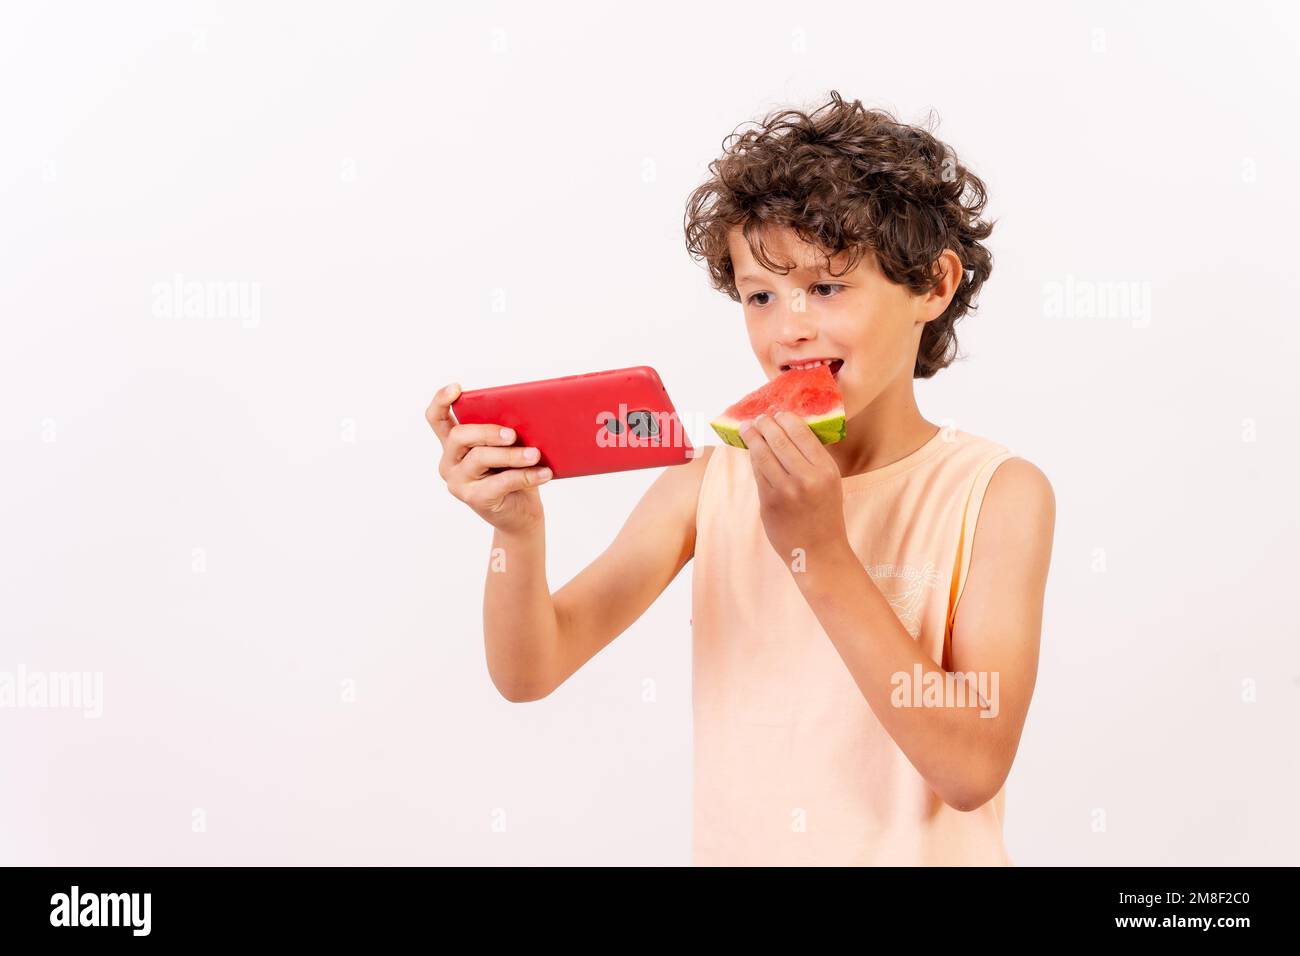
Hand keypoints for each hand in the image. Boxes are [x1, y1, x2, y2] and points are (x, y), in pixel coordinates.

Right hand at [427, 382, 552, 534]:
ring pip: (480, 457)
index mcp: (455, 444)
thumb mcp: (508, 448)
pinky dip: (525, 475)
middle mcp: (450, 461)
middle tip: (513, 434)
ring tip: (535, 454)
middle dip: (486, 431)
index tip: (457, 388)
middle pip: (459, 436)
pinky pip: (501, 482)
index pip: (437, 419)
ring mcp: (458, 481)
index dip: (441, 401)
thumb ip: (505, 432)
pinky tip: (544, 473)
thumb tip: (527, 414)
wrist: (521, 513)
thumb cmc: (515, 473)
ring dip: (511, 454)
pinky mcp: (474, 499)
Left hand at [740, 411, 849, 569]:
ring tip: (746, 428)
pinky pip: (757, 473)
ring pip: (763, 455)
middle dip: (765, 424)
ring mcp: (785, 490)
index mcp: (826, 469)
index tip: (778, 413)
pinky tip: (751, 451)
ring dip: (752, 438)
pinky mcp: (768, 502)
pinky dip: (753, 459)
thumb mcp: (830, 482)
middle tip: (758, 417)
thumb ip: (811, 459)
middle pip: (778, 440)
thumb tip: (787, 431)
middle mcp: (806, 478)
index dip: (786, 419)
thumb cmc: (825, 514)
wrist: (819, 552)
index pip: (801, 433)